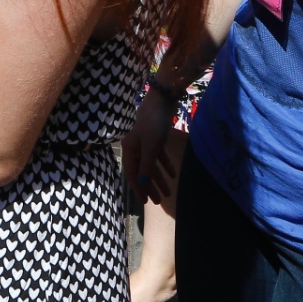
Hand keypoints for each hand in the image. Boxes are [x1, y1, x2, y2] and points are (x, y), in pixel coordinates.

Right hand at [122, 82, 178, 204]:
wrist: (163, 100)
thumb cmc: (153, 123)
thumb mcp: (150, 147)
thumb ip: (147, 167)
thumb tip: (143, 185)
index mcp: (129, 149)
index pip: (132, 173)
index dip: (138, 188)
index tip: (145, 201)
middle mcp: (135, 146)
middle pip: (142, 171)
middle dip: (150, 186)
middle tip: (158, 201)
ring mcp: (146, 142)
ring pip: (152, 164)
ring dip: (160, 178)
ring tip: (168, 192)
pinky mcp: (156, 137)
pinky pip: (159, 155)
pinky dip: (165, 164)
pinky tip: (173, 174)